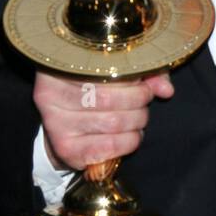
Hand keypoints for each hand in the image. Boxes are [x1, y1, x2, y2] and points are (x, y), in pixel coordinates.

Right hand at [33, 70, 174, 171]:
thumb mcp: (114, 72)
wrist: (66, 124)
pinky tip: (131, 136)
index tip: (143, 83)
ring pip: (113, 122)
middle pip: (109, 98)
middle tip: (143, 102)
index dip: (132, 78)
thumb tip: (165, 89)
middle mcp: (49, 94)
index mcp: (59, 66)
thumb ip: (142, 73)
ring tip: (139, 118)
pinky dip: (129, 142)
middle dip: (138, 101)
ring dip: (137, 122)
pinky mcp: (65, 148)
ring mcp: (55, 123)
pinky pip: (109, 146)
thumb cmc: (92, 90)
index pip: (104, 69)